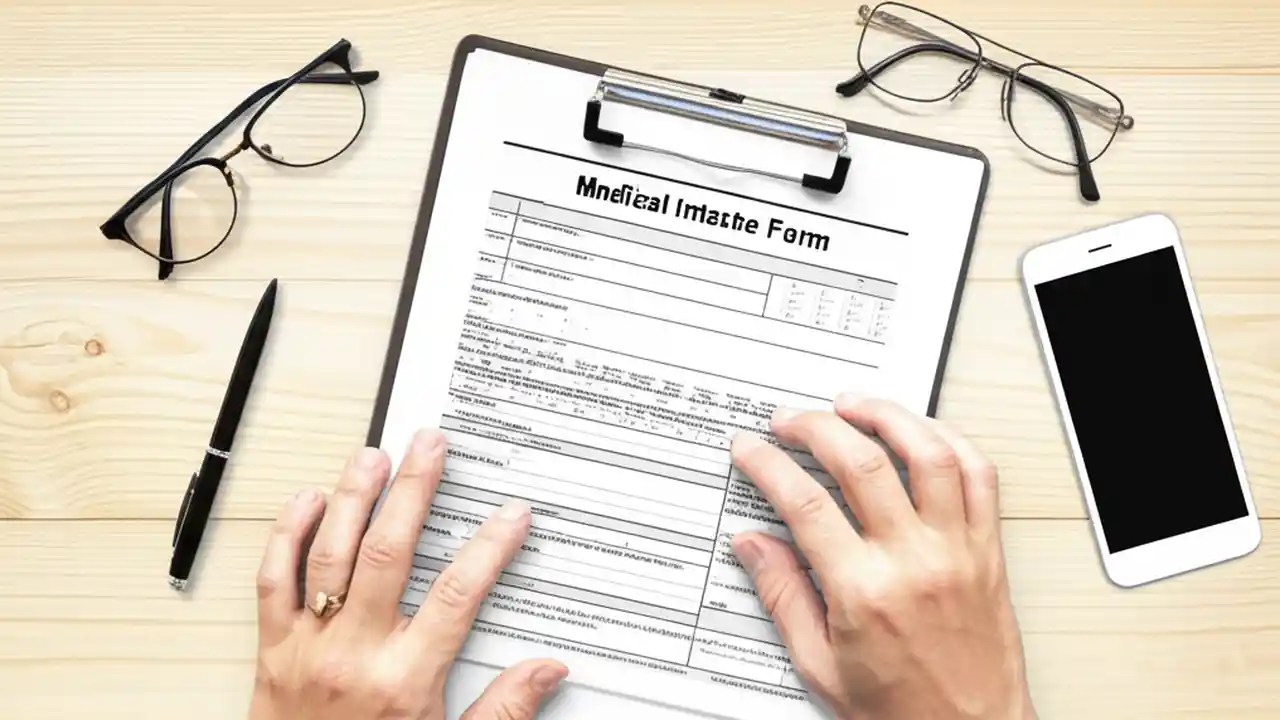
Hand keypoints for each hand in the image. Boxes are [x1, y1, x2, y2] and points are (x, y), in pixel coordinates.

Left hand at [250, 429, 567, 719]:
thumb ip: (502, 711)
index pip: (458, 595)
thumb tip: (547, 672)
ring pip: (329, 555)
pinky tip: (307, 502)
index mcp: (405, 680)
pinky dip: (286, 536)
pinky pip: (273, 581)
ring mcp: (309, 647)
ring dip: (352, 499)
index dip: (489, 547)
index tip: (510, 515)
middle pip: (389, 553)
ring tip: (371, 458)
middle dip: (414, 491)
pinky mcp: (273, 649)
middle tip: (429, 447)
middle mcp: (355, 655)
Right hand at [730, 397, 1034, 719]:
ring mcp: (957, 550)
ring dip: (887, 416)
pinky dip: (950, 440)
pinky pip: (980, 475)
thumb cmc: (900, 713)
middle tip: (790, 420)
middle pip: (860, 462)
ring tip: (853, 405)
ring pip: (927, 453)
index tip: (750, 449)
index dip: (768, 465)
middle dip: (815, 427)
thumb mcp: (820, 666)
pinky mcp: (988, 551)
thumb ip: (784, 596)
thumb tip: (752, 545)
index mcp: (864, 593)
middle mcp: (914, 562)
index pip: (804, 504)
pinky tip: (921, 431)